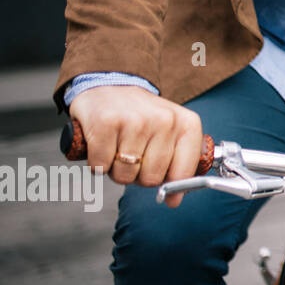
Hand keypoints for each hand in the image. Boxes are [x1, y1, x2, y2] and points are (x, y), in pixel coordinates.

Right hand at [68, 85, 204, 207]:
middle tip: (134, 155)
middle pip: (151, 178)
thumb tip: (174, 200)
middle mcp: (164, 120)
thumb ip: (178, 165)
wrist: (109, 85)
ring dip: (116, 170)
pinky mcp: (106, 123)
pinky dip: (97, 163)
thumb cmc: (141, 115)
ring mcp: (135, 121)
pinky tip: (102, 145)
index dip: (173, 184)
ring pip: (125, 175)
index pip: (185, 171)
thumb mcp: (170, 132)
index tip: (165, 185)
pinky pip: (101, 167)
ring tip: (118, 148)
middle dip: (139, 175)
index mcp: (186, 123)